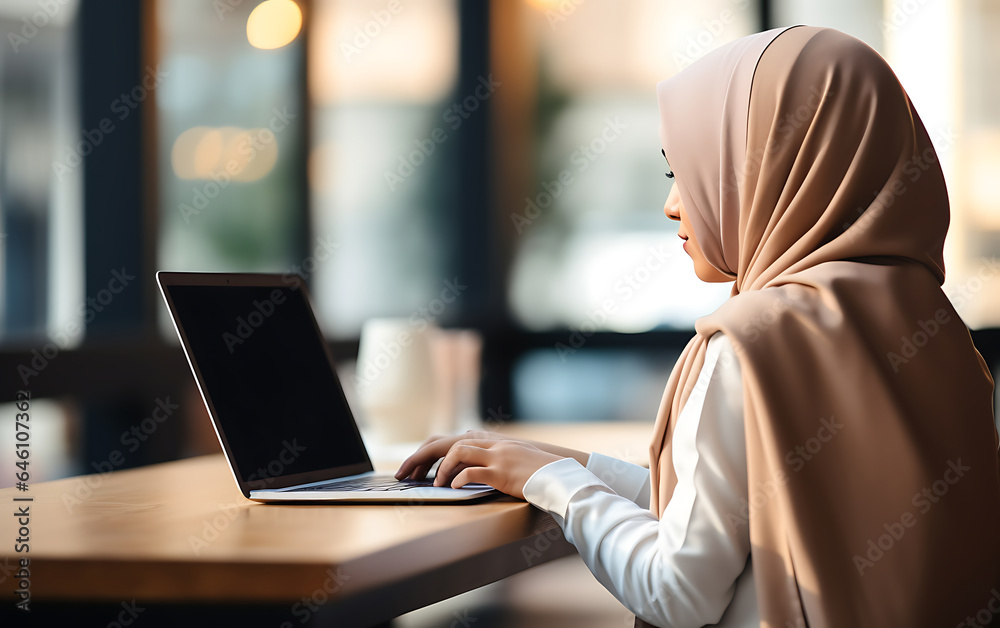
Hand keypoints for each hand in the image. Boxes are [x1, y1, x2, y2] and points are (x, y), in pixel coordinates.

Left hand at [395, 433, 564, 499]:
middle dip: (421, 457)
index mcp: (492, 440)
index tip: (413, 466)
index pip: (452, 438)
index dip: (429, 451)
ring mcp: (497, 456)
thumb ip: (492, 456)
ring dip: (441, 469)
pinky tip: (453, 488)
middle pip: (447, 442)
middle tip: (404, 473)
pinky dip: (458, 479)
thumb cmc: (538, 472)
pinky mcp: (502, 472)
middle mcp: (492, 444)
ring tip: (435, 484)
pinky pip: (473, 472)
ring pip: (457, 452)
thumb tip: (470, 467)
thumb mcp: (513, 458)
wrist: (561, 475)